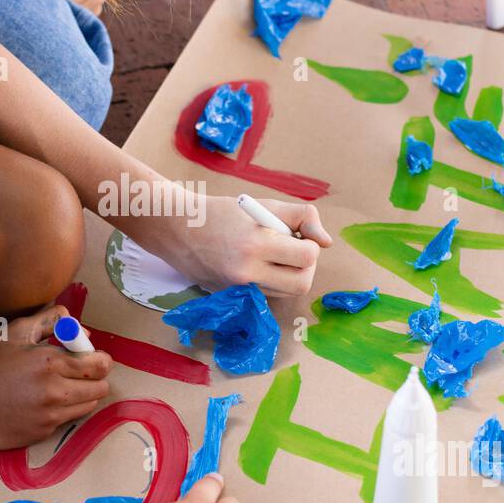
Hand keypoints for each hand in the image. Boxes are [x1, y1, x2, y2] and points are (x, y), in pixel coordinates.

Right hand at [0, 305, 111, 448]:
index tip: (89, 356)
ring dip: (80, 396)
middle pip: (100, 388)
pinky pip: (65, 420)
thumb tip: (80, 328)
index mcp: (50, 363)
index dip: (99, 358)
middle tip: (76, 372)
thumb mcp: (15, 330)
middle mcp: (54, 392)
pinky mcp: (40, 434)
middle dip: (94, 378)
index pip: (100, 364)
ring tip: (58, 387)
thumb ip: (51, 320)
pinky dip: (60, 411)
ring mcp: (48, 416)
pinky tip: (38, 402)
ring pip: (87, 407)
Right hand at [141, 193, 333, 296]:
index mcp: (255, 245)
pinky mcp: (232, 297)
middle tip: (294, 249)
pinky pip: (267, 294)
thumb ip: (301, 217)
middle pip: (302, 284)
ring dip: (290, 274)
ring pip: (286, 293)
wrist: (176, 230)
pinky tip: (259, 264)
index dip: (310, 246)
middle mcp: (247, 273)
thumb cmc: (220, 213)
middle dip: (306, 266)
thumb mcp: (262, 205)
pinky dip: (272, 280)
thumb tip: (327, 243)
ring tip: (274, 253)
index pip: (307, 257)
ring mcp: (238, 290)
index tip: (299, 236)